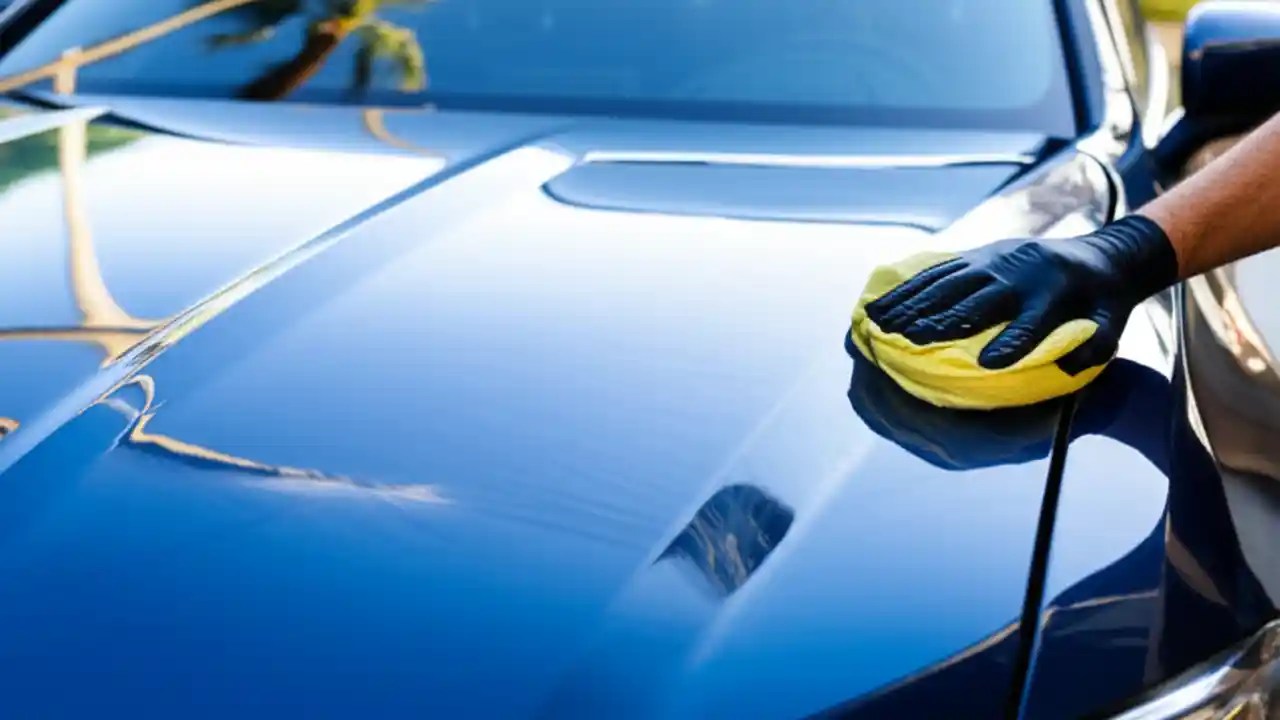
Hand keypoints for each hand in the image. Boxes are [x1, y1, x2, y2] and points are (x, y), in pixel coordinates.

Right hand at [864, 215, 1178, 373]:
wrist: (1102, 254)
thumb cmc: (1103, 302)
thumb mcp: (1114, 325)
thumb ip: (1095, 347)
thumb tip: (1066, 368)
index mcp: (1053, 296)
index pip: (1032, 323)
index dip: (1012, 342)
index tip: (987, 363)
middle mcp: (1018, 274)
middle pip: (975, 300)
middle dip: (941, 318)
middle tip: (908, 338)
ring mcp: (994, 261)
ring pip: (948, 283)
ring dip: (913, 302)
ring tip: (881, 321)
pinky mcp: (979, 256)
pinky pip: (939, 271)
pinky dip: (910, 287)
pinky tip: (885, 302)